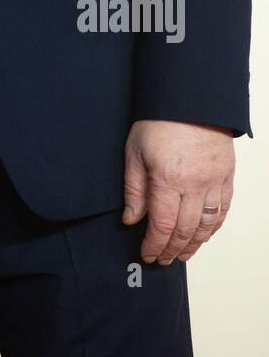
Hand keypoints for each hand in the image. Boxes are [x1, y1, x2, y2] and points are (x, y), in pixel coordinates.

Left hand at [122, 120, 234, 264]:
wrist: (190, 97)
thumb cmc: (159, 120)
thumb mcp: (134, 151)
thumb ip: (134, 188)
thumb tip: (131, 219)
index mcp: (167, 180)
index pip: (162, 226)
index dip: (154, 245)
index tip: (147, 254)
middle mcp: (194, 185)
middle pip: (184, 230)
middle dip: (171, 250)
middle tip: (162, 260)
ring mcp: (214, 181)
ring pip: (207, 225)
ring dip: (194, 244)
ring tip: (182, 254)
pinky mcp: (226, 175)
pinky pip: (223, 209)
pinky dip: (213, 227)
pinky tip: (204, 234)